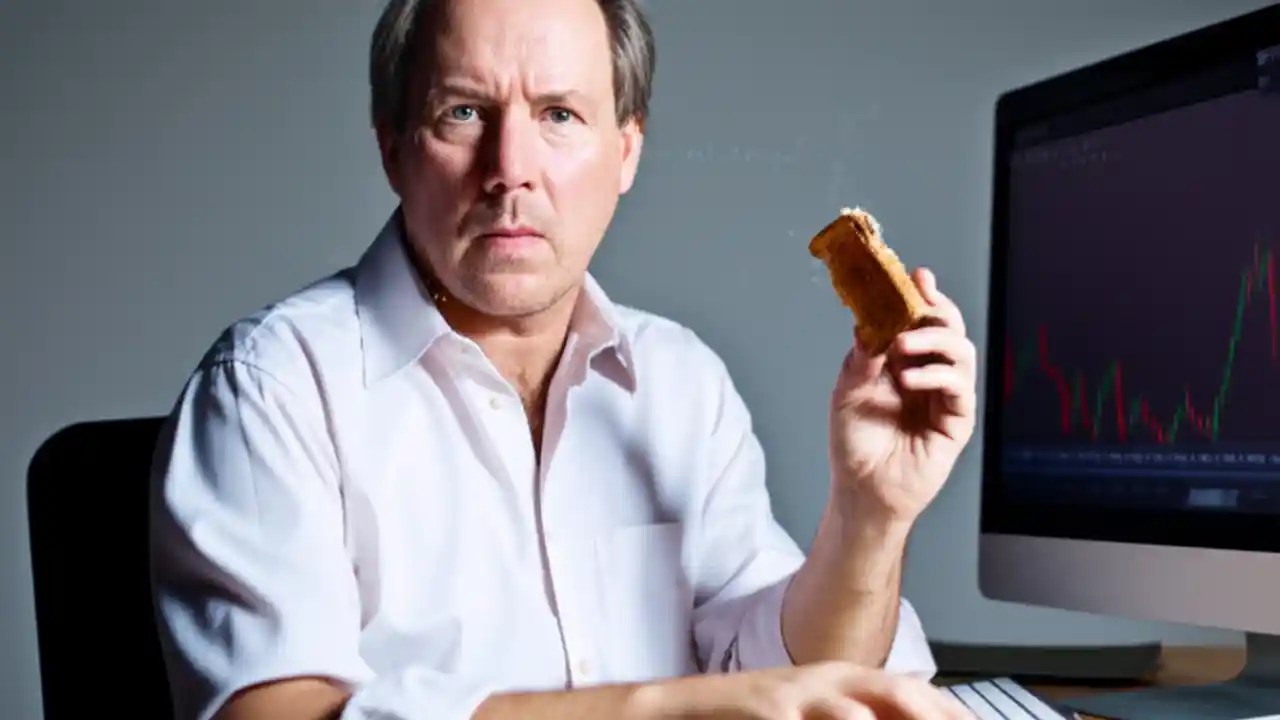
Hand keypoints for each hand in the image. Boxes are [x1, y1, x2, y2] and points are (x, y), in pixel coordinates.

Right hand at [638, 661, 973, 718]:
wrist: (686, 708)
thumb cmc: (758, 715)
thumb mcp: (816, 712)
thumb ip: (861, 713)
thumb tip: (914, 712)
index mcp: (846, 679)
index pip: (915, 690)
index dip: (953, 710)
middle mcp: (828, 681)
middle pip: (898, 691)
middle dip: (937, 716)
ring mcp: (796, 696)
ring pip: (855, 711)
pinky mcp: (766, 710)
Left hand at [827, 268, 976, 523]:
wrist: (862, 489)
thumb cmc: (854, 443)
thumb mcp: (848, 392)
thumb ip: (862, 358)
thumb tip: (868, 322)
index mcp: (903, 360)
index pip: (920, 319)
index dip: (922, 295)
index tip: (916, 275)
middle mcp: (928, 373)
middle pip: (949, 327)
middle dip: (937, 307)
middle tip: (918, 298)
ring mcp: (945, 395)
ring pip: (961, 351)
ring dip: (934, 339)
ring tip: (903, 344)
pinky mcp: (957, 420)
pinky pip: (959, 387)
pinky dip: (937, 374)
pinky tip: (911, 378)